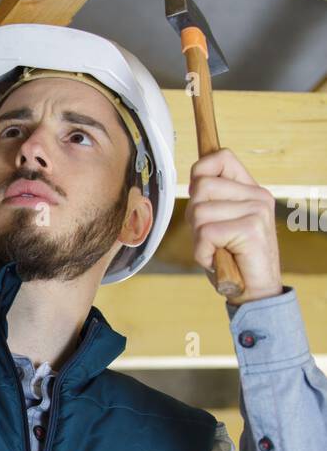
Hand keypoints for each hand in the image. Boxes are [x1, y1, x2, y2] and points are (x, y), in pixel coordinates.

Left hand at [185, 150, 282, 304]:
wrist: (255, 292)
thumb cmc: (233, 259)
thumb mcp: (220, 222)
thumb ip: (211, 200)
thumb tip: (194, 182)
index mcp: (251, 190)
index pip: (222, 157)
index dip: (200, 171)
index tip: (198, 196)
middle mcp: (257, 196)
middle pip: (202, 187)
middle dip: (194, 216)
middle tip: (210, 237)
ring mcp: (256, 211)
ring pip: (200, 212)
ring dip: (199, 238)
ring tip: (218, 249)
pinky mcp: (250, 230)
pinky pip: (206, 233)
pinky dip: (203, 252)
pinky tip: (218, 259)